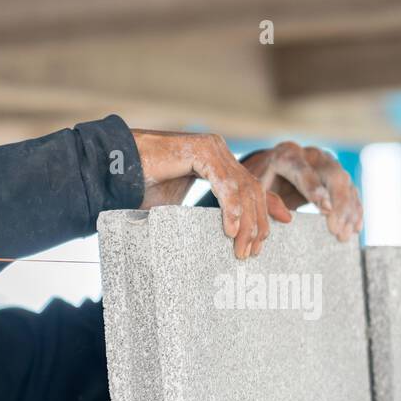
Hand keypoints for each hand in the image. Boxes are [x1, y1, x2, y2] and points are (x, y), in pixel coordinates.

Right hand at [133, 129, 287, 258]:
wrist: (115, 170)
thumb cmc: (143, 188)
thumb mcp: (183, 207)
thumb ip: (206, 214)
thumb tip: (223, 239)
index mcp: (217, 160)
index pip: (252, 185)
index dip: (269, 205)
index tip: (285, 223)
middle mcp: (218, 151)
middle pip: (252, 189)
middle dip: (258, 222)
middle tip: (255, 251)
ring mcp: (211, 148)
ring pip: (243, 188)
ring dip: (247, 222)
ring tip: (243, 248)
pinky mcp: (200, 151)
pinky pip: (224, 182)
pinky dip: (231, 207)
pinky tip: (232, 229)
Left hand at [242, 142, 362, 241]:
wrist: (271, 169)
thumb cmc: (262, 182)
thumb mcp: (257, 191)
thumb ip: (268, 202)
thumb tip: (287, 218)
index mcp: (287, 155)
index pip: (304, 172)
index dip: (316, 190)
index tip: (326, 209)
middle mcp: (311, 155)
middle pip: (333, 175)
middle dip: (338, 204)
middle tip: (336, 231)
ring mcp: (327, 163)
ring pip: (345, 184)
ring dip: (348, 211)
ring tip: (344, 236)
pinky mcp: (336, 174)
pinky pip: (350, 190)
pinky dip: (354, 209)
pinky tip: (356, 227)